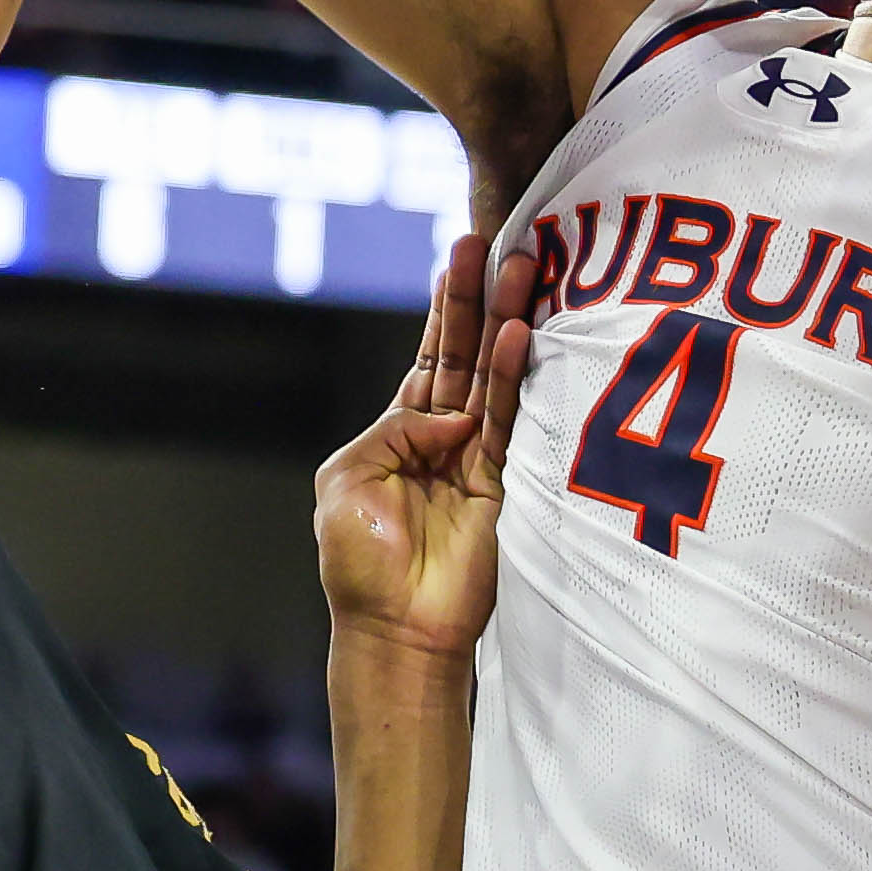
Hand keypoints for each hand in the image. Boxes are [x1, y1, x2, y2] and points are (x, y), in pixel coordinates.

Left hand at [318, 222, 543, 661]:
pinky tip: (520, 335)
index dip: (444, 309)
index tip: (461, 256)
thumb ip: (394, 432)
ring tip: (524, 267)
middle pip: (465, 354)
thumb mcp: (347, 479)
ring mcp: (477, 458)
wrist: (395, 629)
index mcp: (400, 433)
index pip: (430, 357)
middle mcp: (443, 437)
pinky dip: (513, 378)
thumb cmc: (358, 563)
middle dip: (479, 299)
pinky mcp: (503, 484)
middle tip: (497, 241)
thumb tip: (451, 418)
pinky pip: (509, 422)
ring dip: (506, 322)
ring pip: (493, 378)